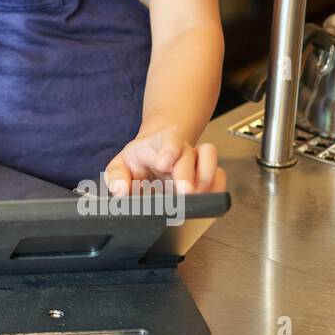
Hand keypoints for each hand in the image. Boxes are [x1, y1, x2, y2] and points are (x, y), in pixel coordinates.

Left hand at [104, 124, 225, 195]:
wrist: (155, 154)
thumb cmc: (138, 161)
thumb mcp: (120, 166)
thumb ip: (116, 177)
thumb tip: (120, 191)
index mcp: (155, 145)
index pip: (167, 138)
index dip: (168, 149)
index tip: (163, 164)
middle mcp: (178, 149)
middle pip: (187, 153)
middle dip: (186, 173)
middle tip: (183, 191)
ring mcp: (194, 159)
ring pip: (208, 156)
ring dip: (205, 176)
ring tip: (195, 195)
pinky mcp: (205, 172)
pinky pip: (219, 173)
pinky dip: (217, 185)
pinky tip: (208, 196)